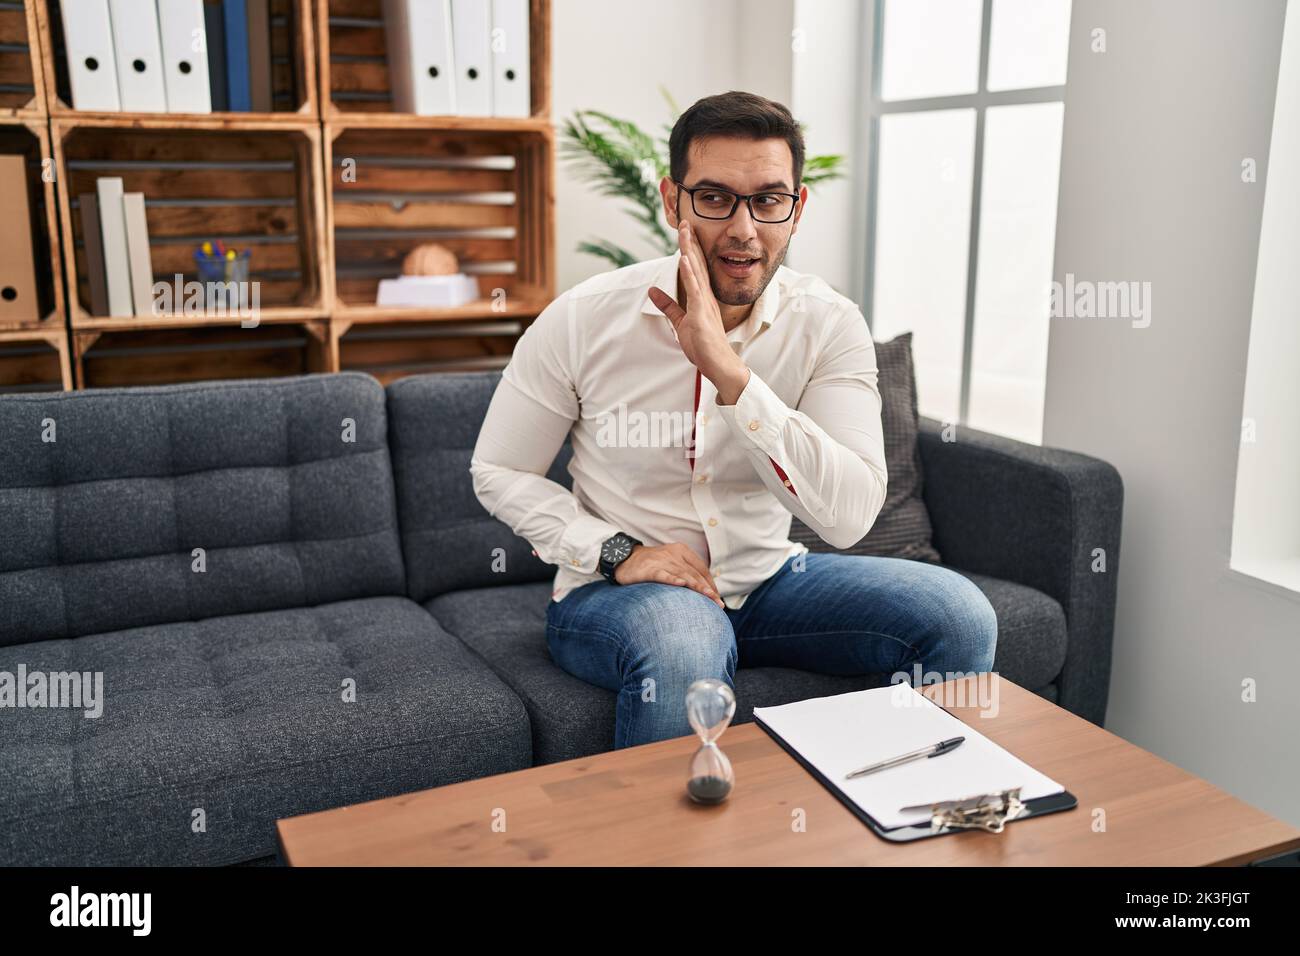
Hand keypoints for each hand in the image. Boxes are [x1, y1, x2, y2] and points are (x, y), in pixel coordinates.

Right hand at [614, 542, 725, 608]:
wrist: (624, 559)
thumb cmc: (651, 565)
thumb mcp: (671, 563)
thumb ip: (686, 572)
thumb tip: (704, 590)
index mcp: (681, 551)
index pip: (701, 568)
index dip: (711, 583)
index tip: (717, 597)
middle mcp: (673, 554)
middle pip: (695, 573)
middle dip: (708, 589)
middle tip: (718, 603)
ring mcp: (661, 561)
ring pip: (683, 574)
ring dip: (697, 587)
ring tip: (708, 597)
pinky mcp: (649, 569)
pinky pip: (663, 575)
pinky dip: (673, 579)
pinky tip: (682, 585)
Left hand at [647, 222, 750, 403]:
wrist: (719, 364)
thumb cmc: (704, 345)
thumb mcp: (680, 322)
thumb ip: (668, 305)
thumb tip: (652, 290)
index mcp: (702, 297)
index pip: (694, 267)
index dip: (689, 248)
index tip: (685, 231)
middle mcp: (705, 295)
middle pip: (696, 263)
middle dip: (690, 241)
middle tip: (685, 221)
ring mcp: (704, 303)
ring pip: (695, 270)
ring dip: (689, 250)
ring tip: (684, 231)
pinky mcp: (701, 313)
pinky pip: (695, 289)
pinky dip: (689, 273)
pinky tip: (684, 258)